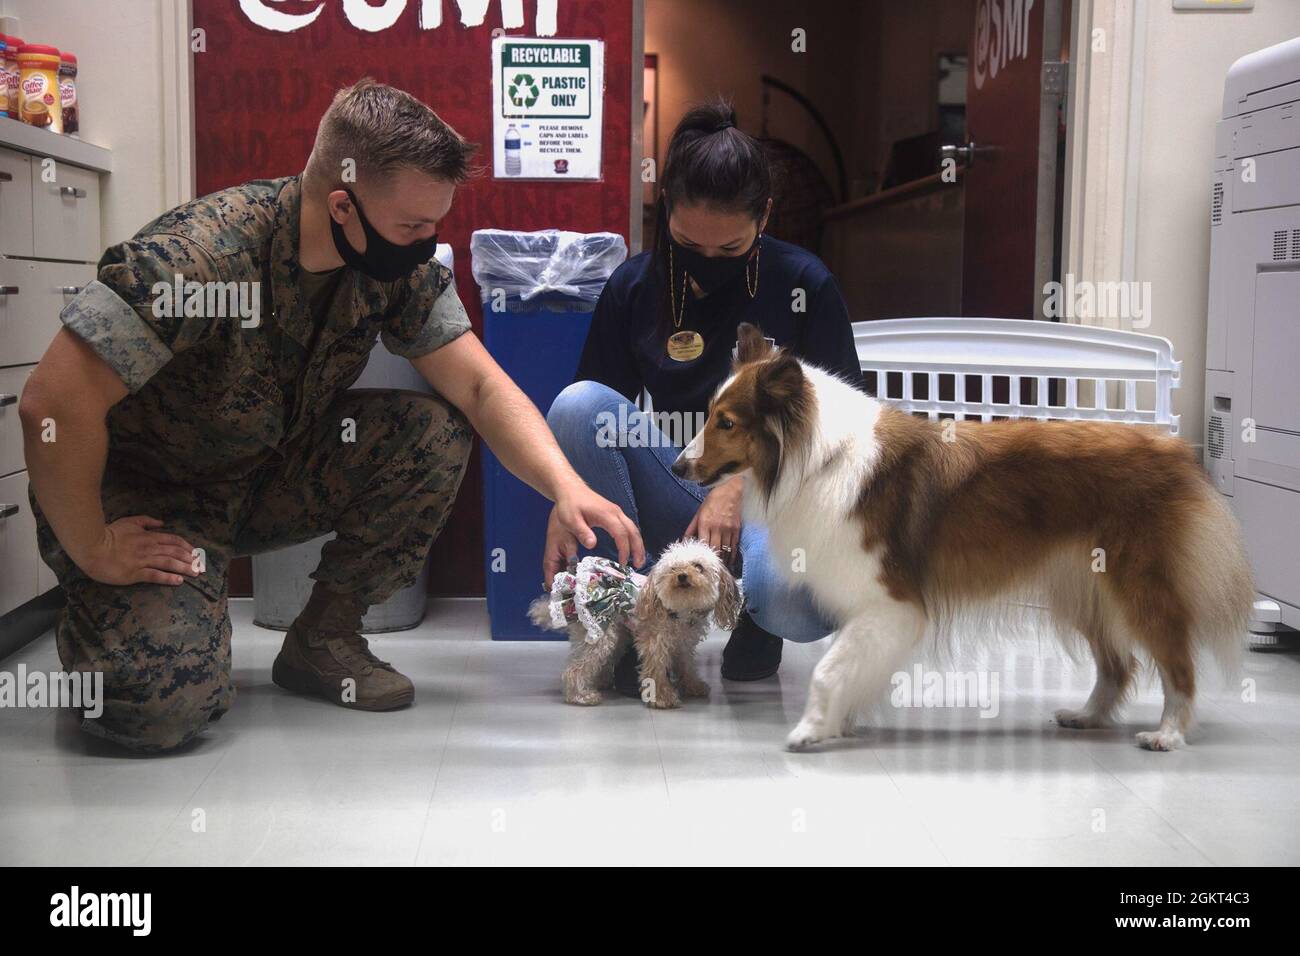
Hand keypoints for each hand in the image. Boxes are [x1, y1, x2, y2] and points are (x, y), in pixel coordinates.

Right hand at [77, 516, 199, 586]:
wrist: (91, 547)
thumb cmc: (108, 534)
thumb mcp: (129, 521)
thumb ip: (146, 521)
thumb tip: (161, 522)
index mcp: (148, 536)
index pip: (173, 540)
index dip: (186, 547)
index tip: (195, 553)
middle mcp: (149, 548)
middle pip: (175, 552)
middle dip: (190, 559)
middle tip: (201, 566)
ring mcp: (142, 560)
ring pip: (169, 563)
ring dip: (184, 568)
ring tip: (195, 573)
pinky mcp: (135, 573)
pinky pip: (155, 575)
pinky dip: (168, 578)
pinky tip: (179, 581)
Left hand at [543, 484, 645, 582]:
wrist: (570, 489)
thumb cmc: (570, 504)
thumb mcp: (571, 520)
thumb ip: (582, 532)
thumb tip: (592, 545)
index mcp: (606, 514)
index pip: (621, 533)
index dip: (624, 549)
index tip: (622, 563)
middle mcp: (615, 512)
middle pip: (633, 531)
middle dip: (638, 549)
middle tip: (638, 565)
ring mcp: (616, 512)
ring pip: (633, 529)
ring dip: (638, 544)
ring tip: (638, 560)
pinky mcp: (615, 513)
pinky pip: (629, 527)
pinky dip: (633, 538)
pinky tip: (631, 548)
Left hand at [686, 475, 742, 565]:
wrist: (731, 491)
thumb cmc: (713, 501)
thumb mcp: (698, 513)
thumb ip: (691, 528)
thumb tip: (684, 541)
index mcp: (705, 523)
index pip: (703, 544)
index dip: (702, 556)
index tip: (699, 565)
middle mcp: (717, 527)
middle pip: (715, 549)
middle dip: (713, 562)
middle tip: (710, 572)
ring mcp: (728, 529)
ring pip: (725, 550)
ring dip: (722, 561)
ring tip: (719, 570)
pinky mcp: (737, 529)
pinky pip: (734, 546)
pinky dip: (732, 556)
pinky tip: (729, 562)